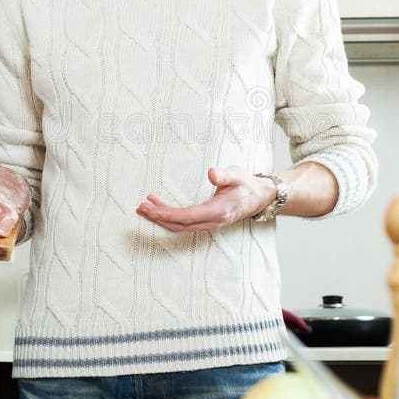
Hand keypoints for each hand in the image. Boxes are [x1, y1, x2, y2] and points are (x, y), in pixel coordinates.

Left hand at [135, 166, 276, 232]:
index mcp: (218, 211)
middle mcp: (212, 221)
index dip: (167, 215)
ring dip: (161, 218)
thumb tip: (212, 173)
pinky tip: (158, 207)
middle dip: (158, 218)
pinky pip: (184, 222)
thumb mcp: (237, 175)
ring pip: (180, 225)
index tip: (151, 209)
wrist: (258, 197)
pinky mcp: (205, 222)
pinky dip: (169, 216)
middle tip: (140, 208)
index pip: (187, 216)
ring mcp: (208, 224)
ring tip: (143, 208)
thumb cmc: (246, 184)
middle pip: (179, 225)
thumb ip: (225, 174)